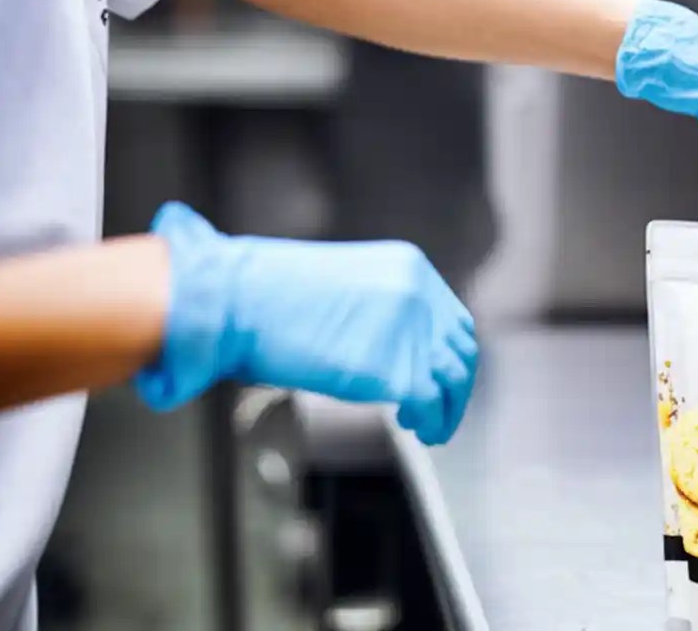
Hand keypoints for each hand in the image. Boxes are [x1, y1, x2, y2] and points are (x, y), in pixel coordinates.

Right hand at [135, 203, 476, 444]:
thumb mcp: (343, 286)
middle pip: (462, 349)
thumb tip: (390, 346)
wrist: (236, 301)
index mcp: (410, 267)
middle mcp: (420, 296)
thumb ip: (380, 309)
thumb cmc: (267, 296)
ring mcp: (412, 332)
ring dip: (447, 409)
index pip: (452, 318)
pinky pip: (430, 404)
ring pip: (455, 379)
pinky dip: (431, 422)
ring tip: (429, 428)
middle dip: (456, 386)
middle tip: (440, 411)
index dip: (450, 354)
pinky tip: (416, 429)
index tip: (441, 377)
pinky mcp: (397, 371)